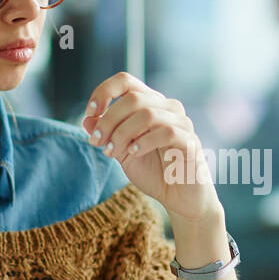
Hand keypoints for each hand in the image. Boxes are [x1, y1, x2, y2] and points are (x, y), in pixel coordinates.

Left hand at [82, 72, 220, 222]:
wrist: (179, 198)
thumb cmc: (153, 172)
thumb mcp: (122, 152)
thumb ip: (107, 135)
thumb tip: (86, 119)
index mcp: (150, 104)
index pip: (126, 81)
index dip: (104, 91)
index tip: (89, 112)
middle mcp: (167, 108)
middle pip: (133, 98)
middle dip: (109, 120)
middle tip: (96, 141)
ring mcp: (182, 123)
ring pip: (148, 114)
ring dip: (123, 133)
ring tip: (113, 152)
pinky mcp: (191, 141)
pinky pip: (166, 132)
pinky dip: (144, 142)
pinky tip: (134, 153)